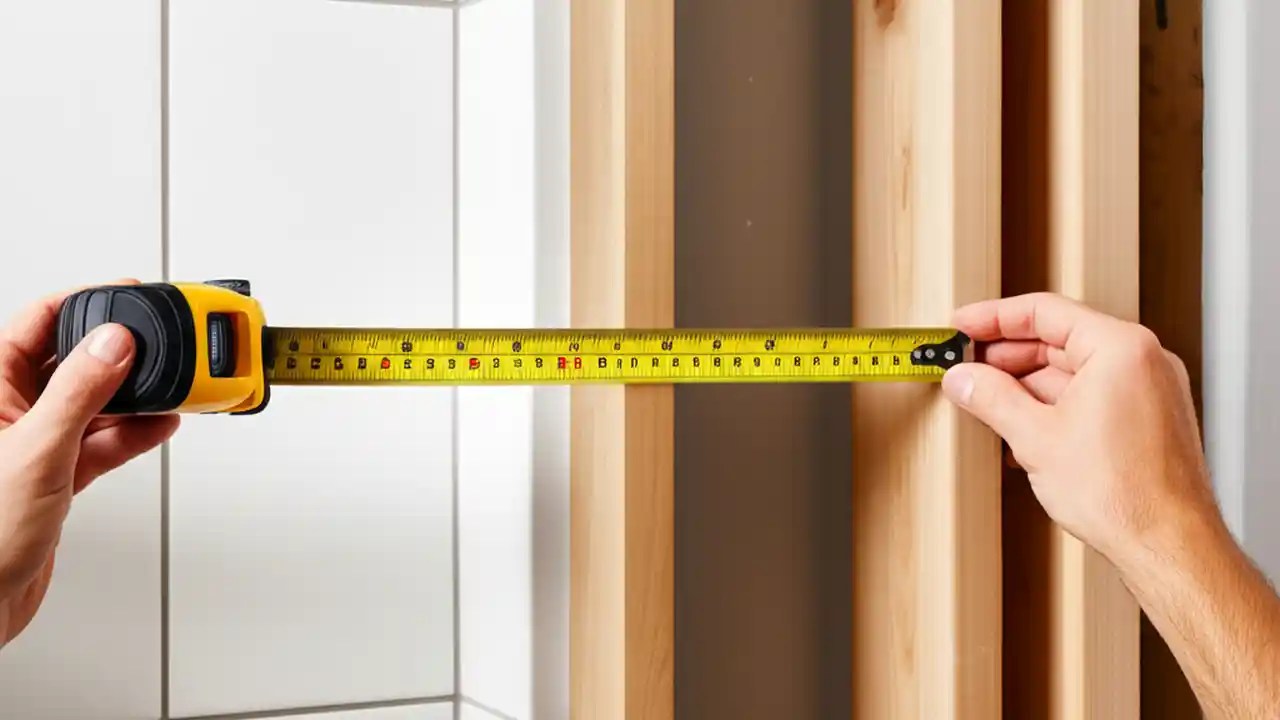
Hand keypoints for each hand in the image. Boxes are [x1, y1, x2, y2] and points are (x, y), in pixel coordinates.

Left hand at [0, 281, 177, 645]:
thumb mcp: (36, 452)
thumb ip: (78, 393)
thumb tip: (114, 342)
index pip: (40, 321)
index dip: (87, 302)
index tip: (131, 294)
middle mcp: (11, 410)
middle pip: (76, 358)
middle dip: (123, 352)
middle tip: (163, 341)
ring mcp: (37, 441)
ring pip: (97, 400)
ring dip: (138, 396)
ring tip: (177, 385)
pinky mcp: (60, 473)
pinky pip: (105, 439)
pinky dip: (136, 432)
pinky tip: (162, 423)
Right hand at [940, 292, 1215, 560]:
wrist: (1168, 546)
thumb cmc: (1124, 494)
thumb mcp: (1036, 437)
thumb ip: (992, 397)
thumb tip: (963, 378)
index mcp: (1121, 348)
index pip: (1044, 311)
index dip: (993, 318)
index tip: (963, 326)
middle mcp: (1142, 361)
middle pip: (1059, 339)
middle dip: (1006, 356)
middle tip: (966, 365)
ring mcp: (1148, 390)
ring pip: (1073, 370)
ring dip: (1026, 384)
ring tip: (986, 401)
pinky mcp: (1147, 419)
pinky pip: (1091, 395)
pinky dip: (1053, 404)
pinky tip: (1021, 426)